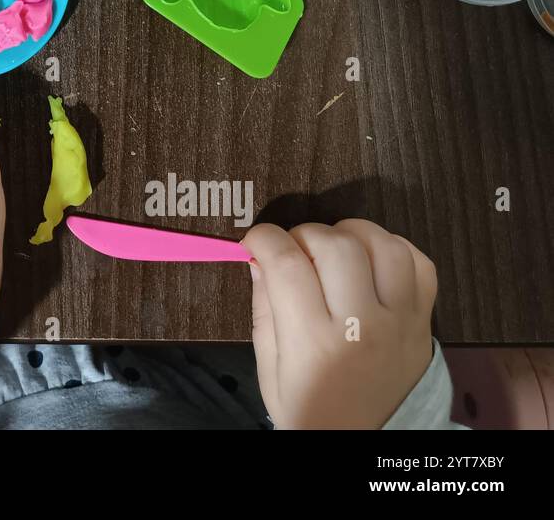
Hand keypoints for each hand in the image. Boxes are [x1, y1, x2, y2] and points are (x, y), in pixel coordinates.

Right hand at [241, 219, 436, 429]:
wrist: (367, 444)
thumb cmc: (309, 409)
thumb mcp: (269, 370)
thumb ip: (263, 310)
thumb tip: (258, 260)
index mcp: (313, 343)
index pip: (286, 263)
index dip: (263, 239)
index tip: (254, 243)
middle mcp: (361, 326)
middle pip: (335, 244)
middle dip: (303, 234)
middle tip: (294, 252)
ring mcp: (400, 322)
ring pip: (383, 244)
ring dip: (351, 234)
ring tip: (334, 250)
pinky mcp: (424, 321)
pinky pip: (420, 264)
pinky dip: (393, 249)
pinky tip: (370, 261)